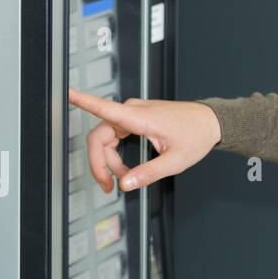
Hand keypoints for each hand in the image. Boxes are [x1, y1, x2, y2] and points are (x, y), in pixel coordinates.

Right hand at [70, 87, 222, 193]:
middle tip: (108, 186)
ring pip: (104, 139)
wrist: (211, 122)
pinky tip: (124, 169)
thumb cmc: (197, 135)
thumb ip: (149, 173)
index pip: (105, 108)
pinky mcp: (134, 119)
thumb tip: (125, 184)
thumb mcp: (176, 161)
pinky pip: (113, 137)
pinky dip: (115, 155)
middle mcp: (133, 111)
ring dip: (108, 162)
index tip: (66, 92)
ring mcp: (133, 114)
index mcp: (142, 117)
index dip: (83, 101)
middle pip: (99, 137)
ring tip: (123, 179)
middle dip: (99, 164)